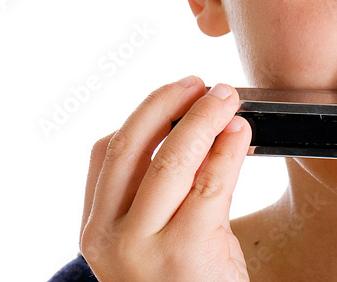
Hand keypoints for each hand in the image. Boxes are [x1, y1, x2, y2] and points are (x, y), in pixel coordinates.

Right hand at [79, 77, 252, 280]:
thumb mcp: (155, 241)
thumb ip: (157, 194)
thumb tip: (192, 128)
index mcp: (95, 230)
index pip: (105, 153)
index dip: (142, 115)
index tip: (175, 96)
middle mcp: (109, 237)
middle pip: (132, 146)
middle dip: (167, 104)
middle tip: (201, 83)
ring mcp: (143, 247)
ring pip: (171, 160)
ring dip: (202, 119)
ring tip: (227, 98)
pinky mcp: (185, 254)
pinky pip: (211, 185)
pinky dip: (228, 150)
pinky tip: (241, 133)